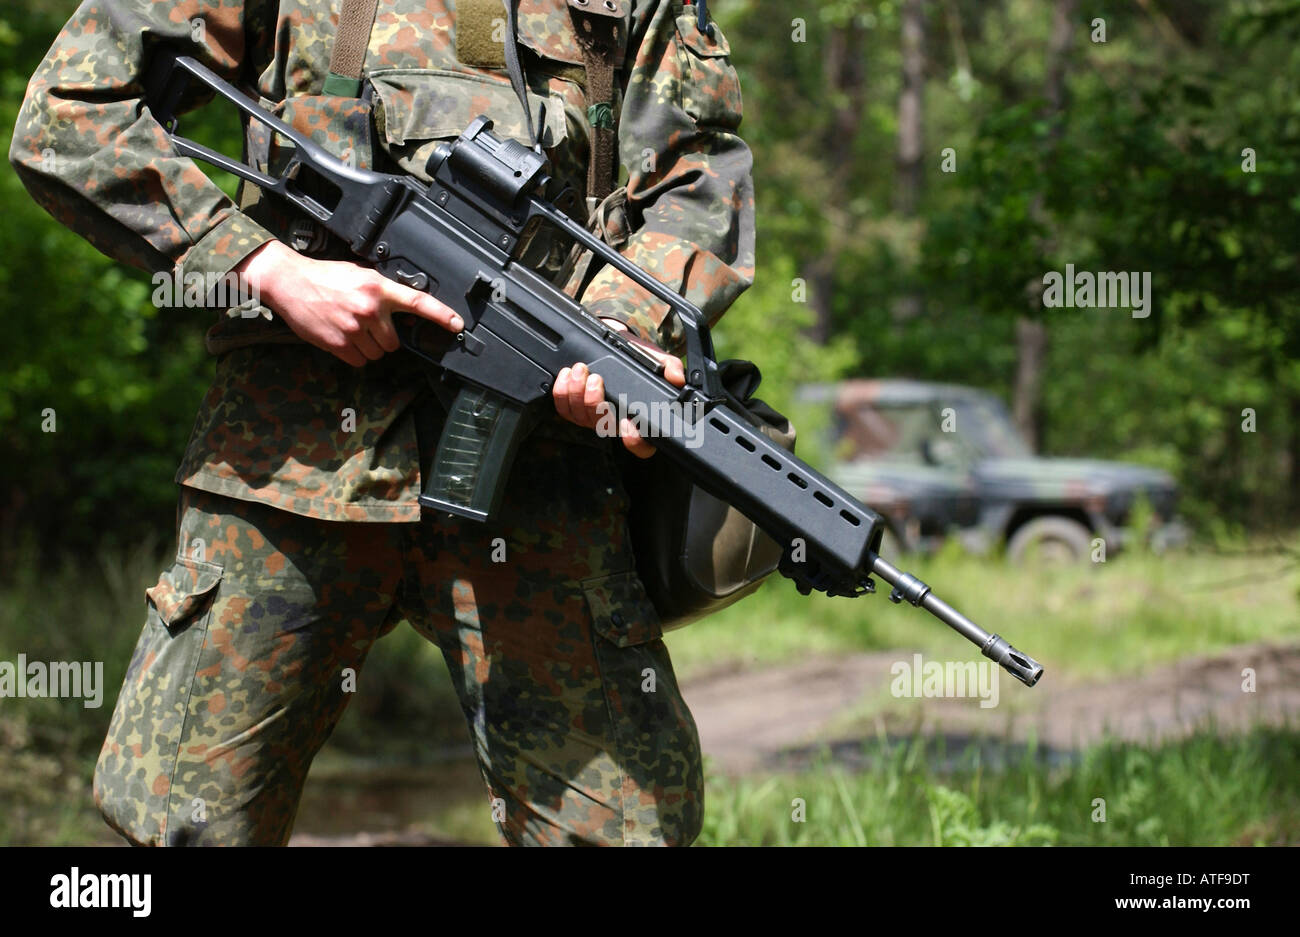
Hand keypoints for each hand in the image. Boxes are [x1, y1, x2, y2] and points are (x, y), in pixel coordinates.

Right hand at [236, 239, 462, 366]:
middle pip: (394, 342)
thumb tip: (401, 306)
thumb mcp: (359, 274)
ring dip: (369, 348)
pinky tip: (342, 338)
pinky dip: (354, 355)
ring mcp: (354, 328)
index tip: (457, 325)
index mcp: (377, 288)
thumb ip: (381, 291)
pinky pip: (359, 361)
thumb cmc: (326, 277)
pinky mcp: (338, 344)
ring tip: (351, 329)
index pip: (417, 302)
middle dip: (384, 338)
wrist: (290, 282)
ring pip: (377, 354)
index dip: (440, 315)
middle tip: (367, 325)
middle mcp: (369, 309)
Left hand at [552, 319, 685, 458]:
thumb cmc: (639, 357)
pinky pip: (565, 411)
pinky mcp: (575, 410)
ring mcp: (595, 419)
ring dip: (576, 394)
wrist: (616, 343)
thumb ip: (670, 367)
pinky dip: (562, 393)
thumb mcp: (658, 359)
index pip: (643, 445)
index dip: (635, 442)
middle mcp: (617, 423)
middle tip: (595, 379)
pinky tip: (567, 375)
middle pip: (604, 427)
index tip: (629, 424)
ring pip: (582, 418)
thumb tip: (677, 378)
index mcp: (641, 420)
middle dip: (595, 404)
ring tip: (580, 369)